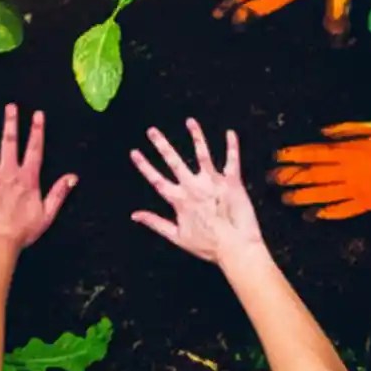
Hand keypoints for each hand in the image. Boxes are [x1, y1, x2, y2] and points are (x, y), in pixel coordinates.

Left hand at [0, 104, 77, 248]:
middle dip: (11, 122)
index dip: (36, 130)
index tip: (37, 114)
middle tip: (10, 105)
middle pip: (10, 142)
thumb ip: (58, 193)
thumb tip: (72, 177)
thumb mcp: (46, 215)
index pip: (34, 149)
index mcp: (28, 179)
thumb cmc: (22, 231)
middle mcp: (10, 173)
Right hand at [130, 121, 262, 266]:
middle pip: (174, 161)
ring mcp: (213, 182)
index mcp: (179, 200)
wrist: (236, 248)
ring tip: (190, 122)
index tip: (134, 152)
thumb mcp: (177, 237)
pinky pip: (232, 160)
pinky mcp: (231, 182)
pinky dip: (232, 146)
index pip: (157, 179)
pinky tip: (230, 133)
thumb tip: (135, 215)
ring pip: (203, 154)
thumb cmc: (208, 246)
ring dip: (196, 136)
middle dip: (162, 144)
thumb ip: (155, 223)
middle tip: (152, 130)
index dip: (144, 166)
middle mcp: (193, 187)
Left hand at [270, 122, 370, 219]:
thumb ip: (348, 131)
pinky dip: (328, 212)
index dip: (295, 155)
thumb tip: (324, 133)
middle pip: (314, 175)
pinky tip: (314, 215)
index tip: (278, 156)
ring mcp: (357, 191)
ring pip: (324, 195)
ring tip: (286, 198)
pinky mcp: (368, 204)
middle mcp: (349, 173)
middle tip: (272, 179)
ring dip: (303, 196)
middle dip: (291, 176)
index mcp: (350, 153)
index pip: (315, 154)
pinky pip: (343, 210)